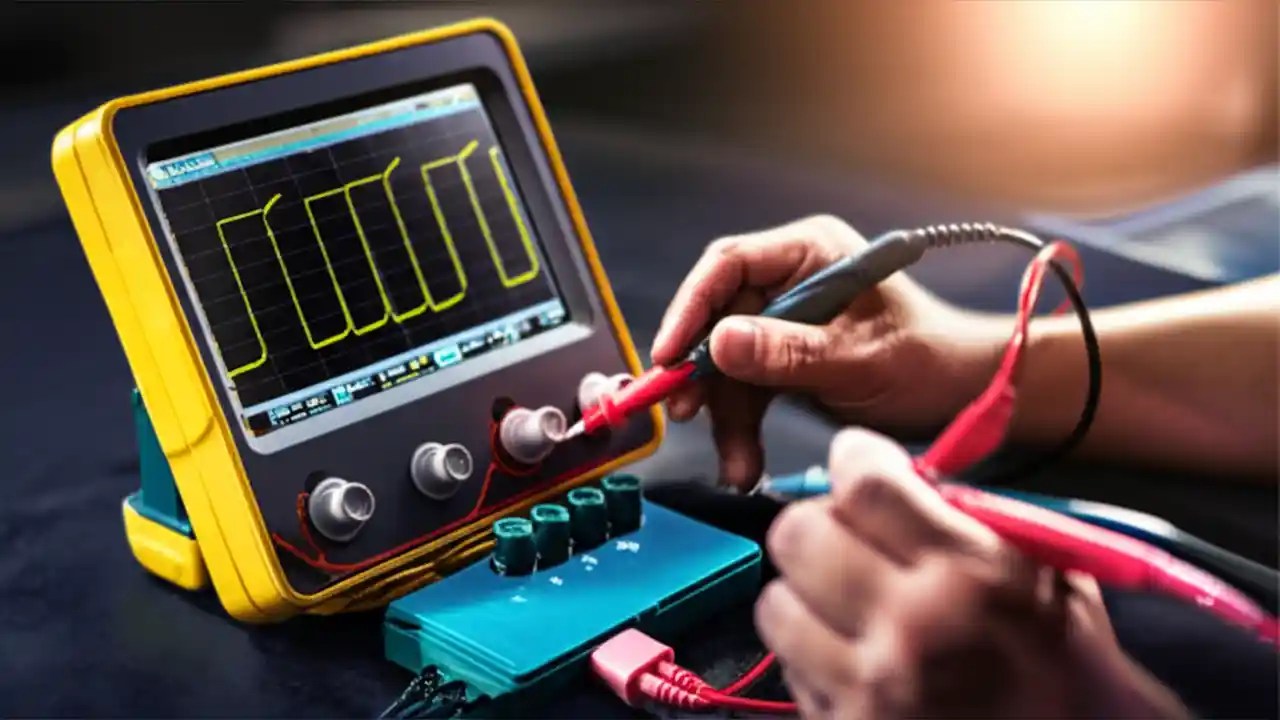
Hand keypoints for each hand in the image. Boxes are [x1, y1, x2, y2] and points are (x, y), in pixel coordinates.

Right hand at [651, 215, 1005, 489]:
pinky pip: (748, 390)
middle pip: (720, 319)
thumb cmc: (929, 362)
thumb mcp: (859, 359)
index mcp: (810, 252)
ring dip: (726, 416)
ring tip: (737, 465)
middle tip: (685, 412)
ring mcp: (788, 320)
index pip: (728, 266)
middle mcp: (792, 279)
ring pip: (729, 364)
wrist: (966, 398)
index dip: (690, 308)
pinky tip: (746, 463)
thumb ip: (790, 352)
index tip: (668, 356)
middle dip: (705, 374)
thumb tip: (718, 343)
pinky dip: (744, 428)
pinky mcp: (787, 359)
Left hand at [754, 428, 1188, 718]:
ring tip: (847, 609)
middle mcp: (910, 627)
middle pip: (797, 534)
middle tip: (847, 538)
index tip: (860, 464)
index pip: (863, 485)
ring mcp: (869, 687)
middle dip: (820, 525)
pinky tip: (855, 662)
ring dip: (806, 597)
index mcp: (970, 573)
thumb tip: (894, 473)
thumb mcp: (1045, 570)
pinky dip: (813, 657)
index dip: (854, 460)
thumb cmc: (1065, 663)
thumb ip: (966, 516)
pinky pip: (789, 667)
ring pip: (776, 602)